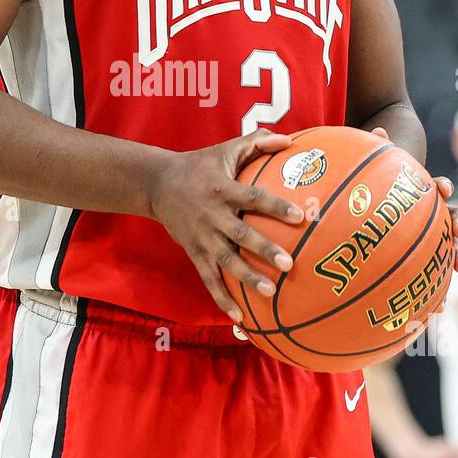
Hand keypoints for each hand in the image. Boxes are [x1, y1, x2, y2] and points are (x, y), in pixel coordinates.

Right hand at [148, 129, 303, 322]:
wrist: (157, 184)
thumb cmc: (200, 165)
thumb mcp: (225, 149)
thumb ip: (257, 142)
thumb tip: (289, 140)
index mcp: (223, 189)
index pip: (253, 197)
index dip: (276, 206)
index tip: (300, 216)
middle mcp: (213, 215)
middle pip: (240, 234)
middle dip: (263, 249)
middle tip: (289, 263)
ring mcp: (202, 237)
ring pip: (225, 261)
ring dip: (246, 278)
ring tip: (269, 291)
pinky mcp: (194, 253)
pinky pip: (208, 279)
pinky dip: (222, 298)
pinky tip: (239, 317)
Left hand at [369, 128, 457, 296]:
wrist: (380, 203)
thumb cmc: (378, 184)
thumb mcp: (377, 167)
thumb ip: (378, 150)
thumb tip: (378, 132)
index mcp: (423, 195)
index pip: (439, 189)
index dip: (442, 188)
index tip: (442, 189)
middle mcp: (432, 216)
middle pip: (452, 220)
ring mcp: (430, 238)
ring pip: (447, 250)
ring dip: (455, 258)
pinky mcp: (424, 258)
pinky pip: (432, 274)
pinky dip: (435, 289)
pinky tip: (434, 306)